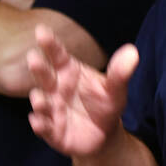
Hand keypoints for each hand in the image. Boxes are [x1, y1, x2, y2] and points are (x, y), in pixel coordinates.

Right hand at [26, 23, 137, 158]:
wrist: (105, 135)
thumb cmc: (105, 104)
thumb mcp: (115, 89)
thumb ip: (120, 72)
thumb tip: (132, 52)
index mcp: (68, 71)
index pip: (57, 55)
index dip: (49, 44)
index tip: (41, 30)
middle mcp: (55, 88)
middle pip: (44, 75)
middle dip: (38, 68)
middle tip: (33, 58)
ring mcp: (52, 109)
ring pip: (41, 102)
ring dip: (39, 100)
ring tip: (39, 99)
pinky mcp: (52, 131)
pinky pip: (44, 128)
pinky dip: (40, 125)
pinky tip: (38, 122)